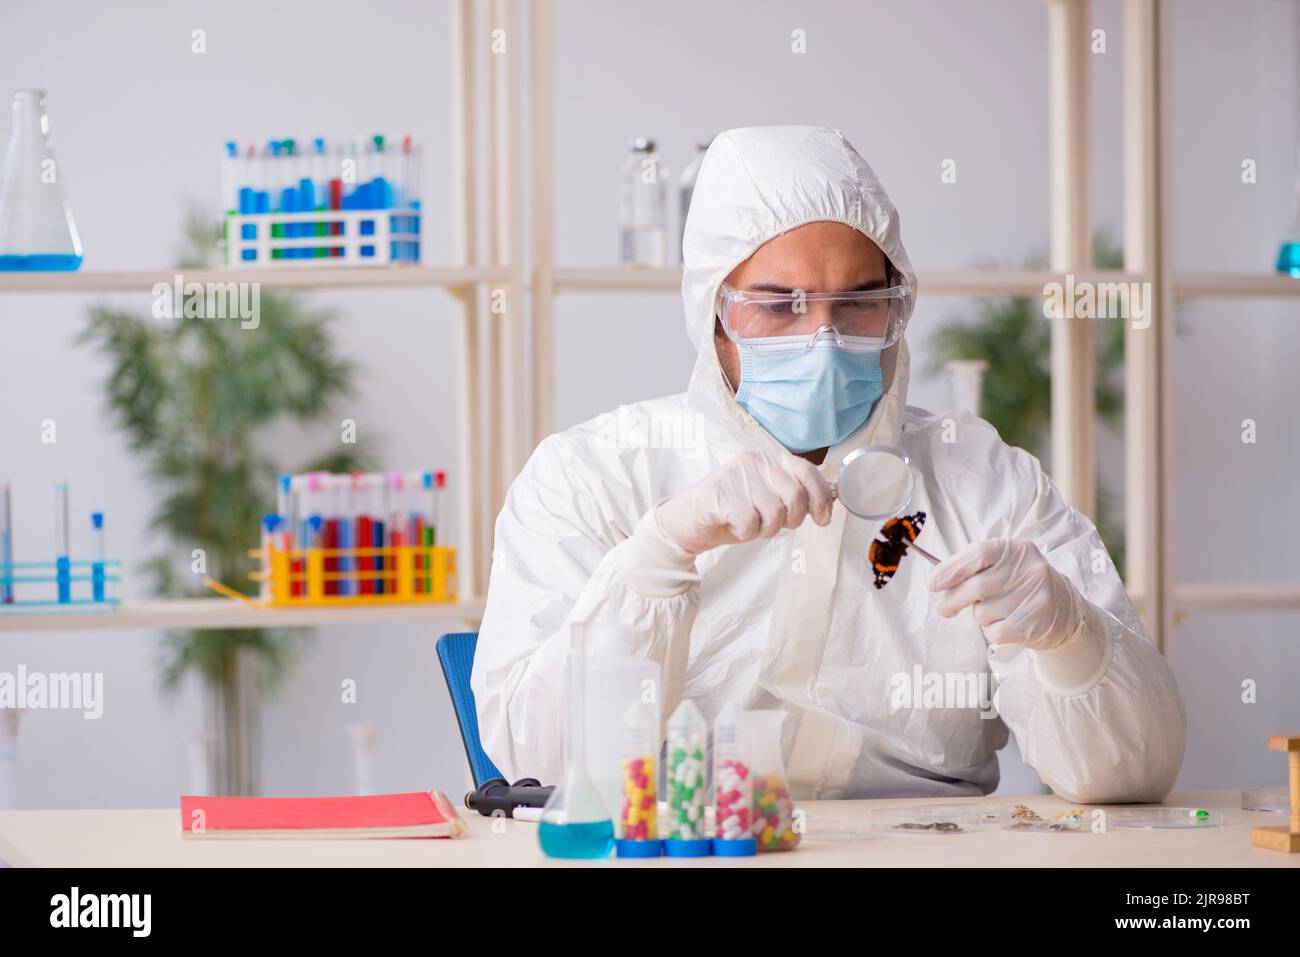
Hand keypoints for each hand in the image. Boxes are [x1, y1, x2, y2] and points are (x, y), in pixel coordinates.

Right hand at [656, 450, 832, 554]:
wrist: (686, 521)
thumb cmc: (730, 512)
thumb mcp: (766, 499)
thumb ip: (792, 495)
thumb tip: (825, 506)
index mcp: (768, 458)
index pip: (807, 472)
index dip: (821, 498)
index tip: (823, 519)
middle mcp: (754, 460)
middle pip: (795, 496)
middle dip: (791, 520)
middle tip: (773, 526)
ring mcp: (736, 475)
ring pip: (774, 513)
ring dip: (765, 529)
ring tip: (748, 524)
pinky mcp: (720, 494)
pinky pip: (750, 523)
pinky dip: (745, 533)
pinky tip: (732, 524)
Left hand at [928, 538, 1084, 650]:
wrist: (1065, 613)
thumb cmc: (1022, 587)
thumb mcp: (1005, 567)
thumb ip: (974, 569)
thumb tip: (937, 582)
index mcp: (1018, 549)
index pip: (977, 554)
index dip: (950, 569)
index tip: (932, 584)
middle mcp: (1030, 570)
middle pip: (975, 587)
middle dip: (951, 600)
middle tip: (943, 609)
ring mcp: (1036, 597)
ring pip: (982, 613)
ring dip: (979, 616)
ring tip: (996, 612)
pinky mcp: (1036, 623)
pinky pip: (994, 632)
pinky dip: (991, 631)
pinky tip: (1005, 624)